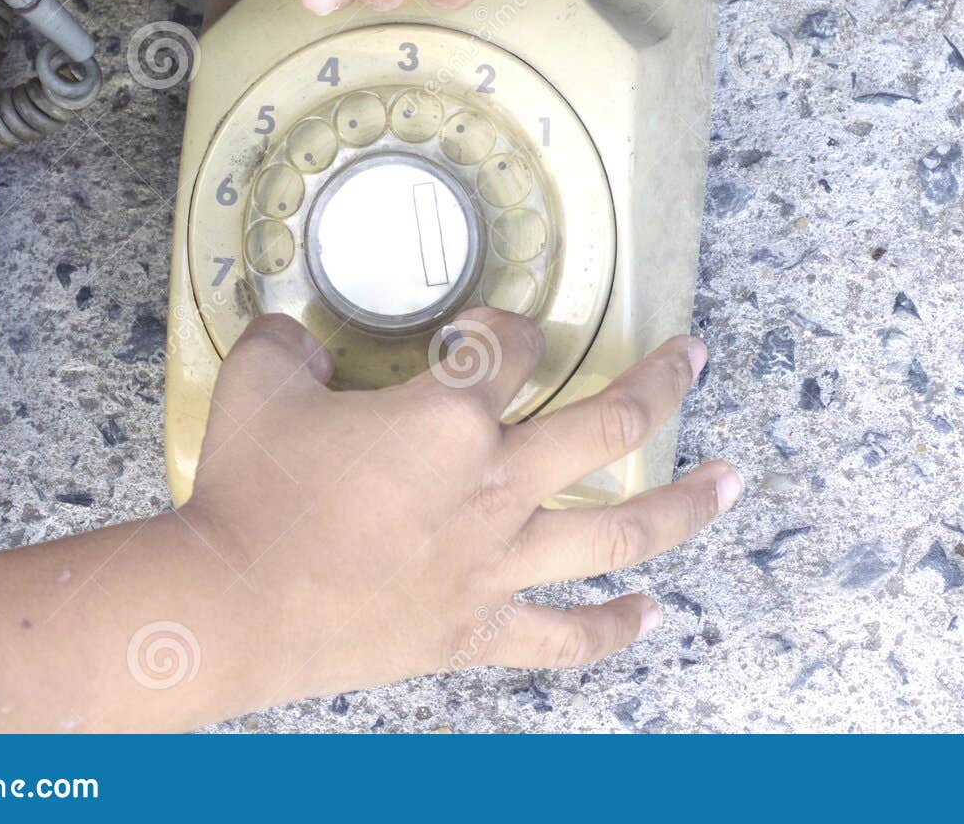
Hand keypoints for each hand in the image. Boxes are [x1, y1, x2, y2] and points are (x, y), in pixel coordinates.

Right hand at [181, 310, 739, 701]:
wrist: (230, 607)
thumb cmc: (246, 494)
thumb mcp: (258, 384)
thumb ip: (290, 341)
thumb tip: (299, 332)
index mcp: (451, 418)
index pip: (510, 348)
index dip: (507, 326)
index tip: (493, 331)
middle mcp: (496, 486)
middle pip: (609, 424)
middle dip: (663, 384)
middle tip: (695, 359)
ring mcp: (497, 564)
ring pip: (620, 531)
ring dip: (685, 505)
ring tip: (732, 483)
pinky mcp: (477, 629)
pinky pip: (562, 637)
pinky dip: (612, 630)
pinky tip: (652, 617)